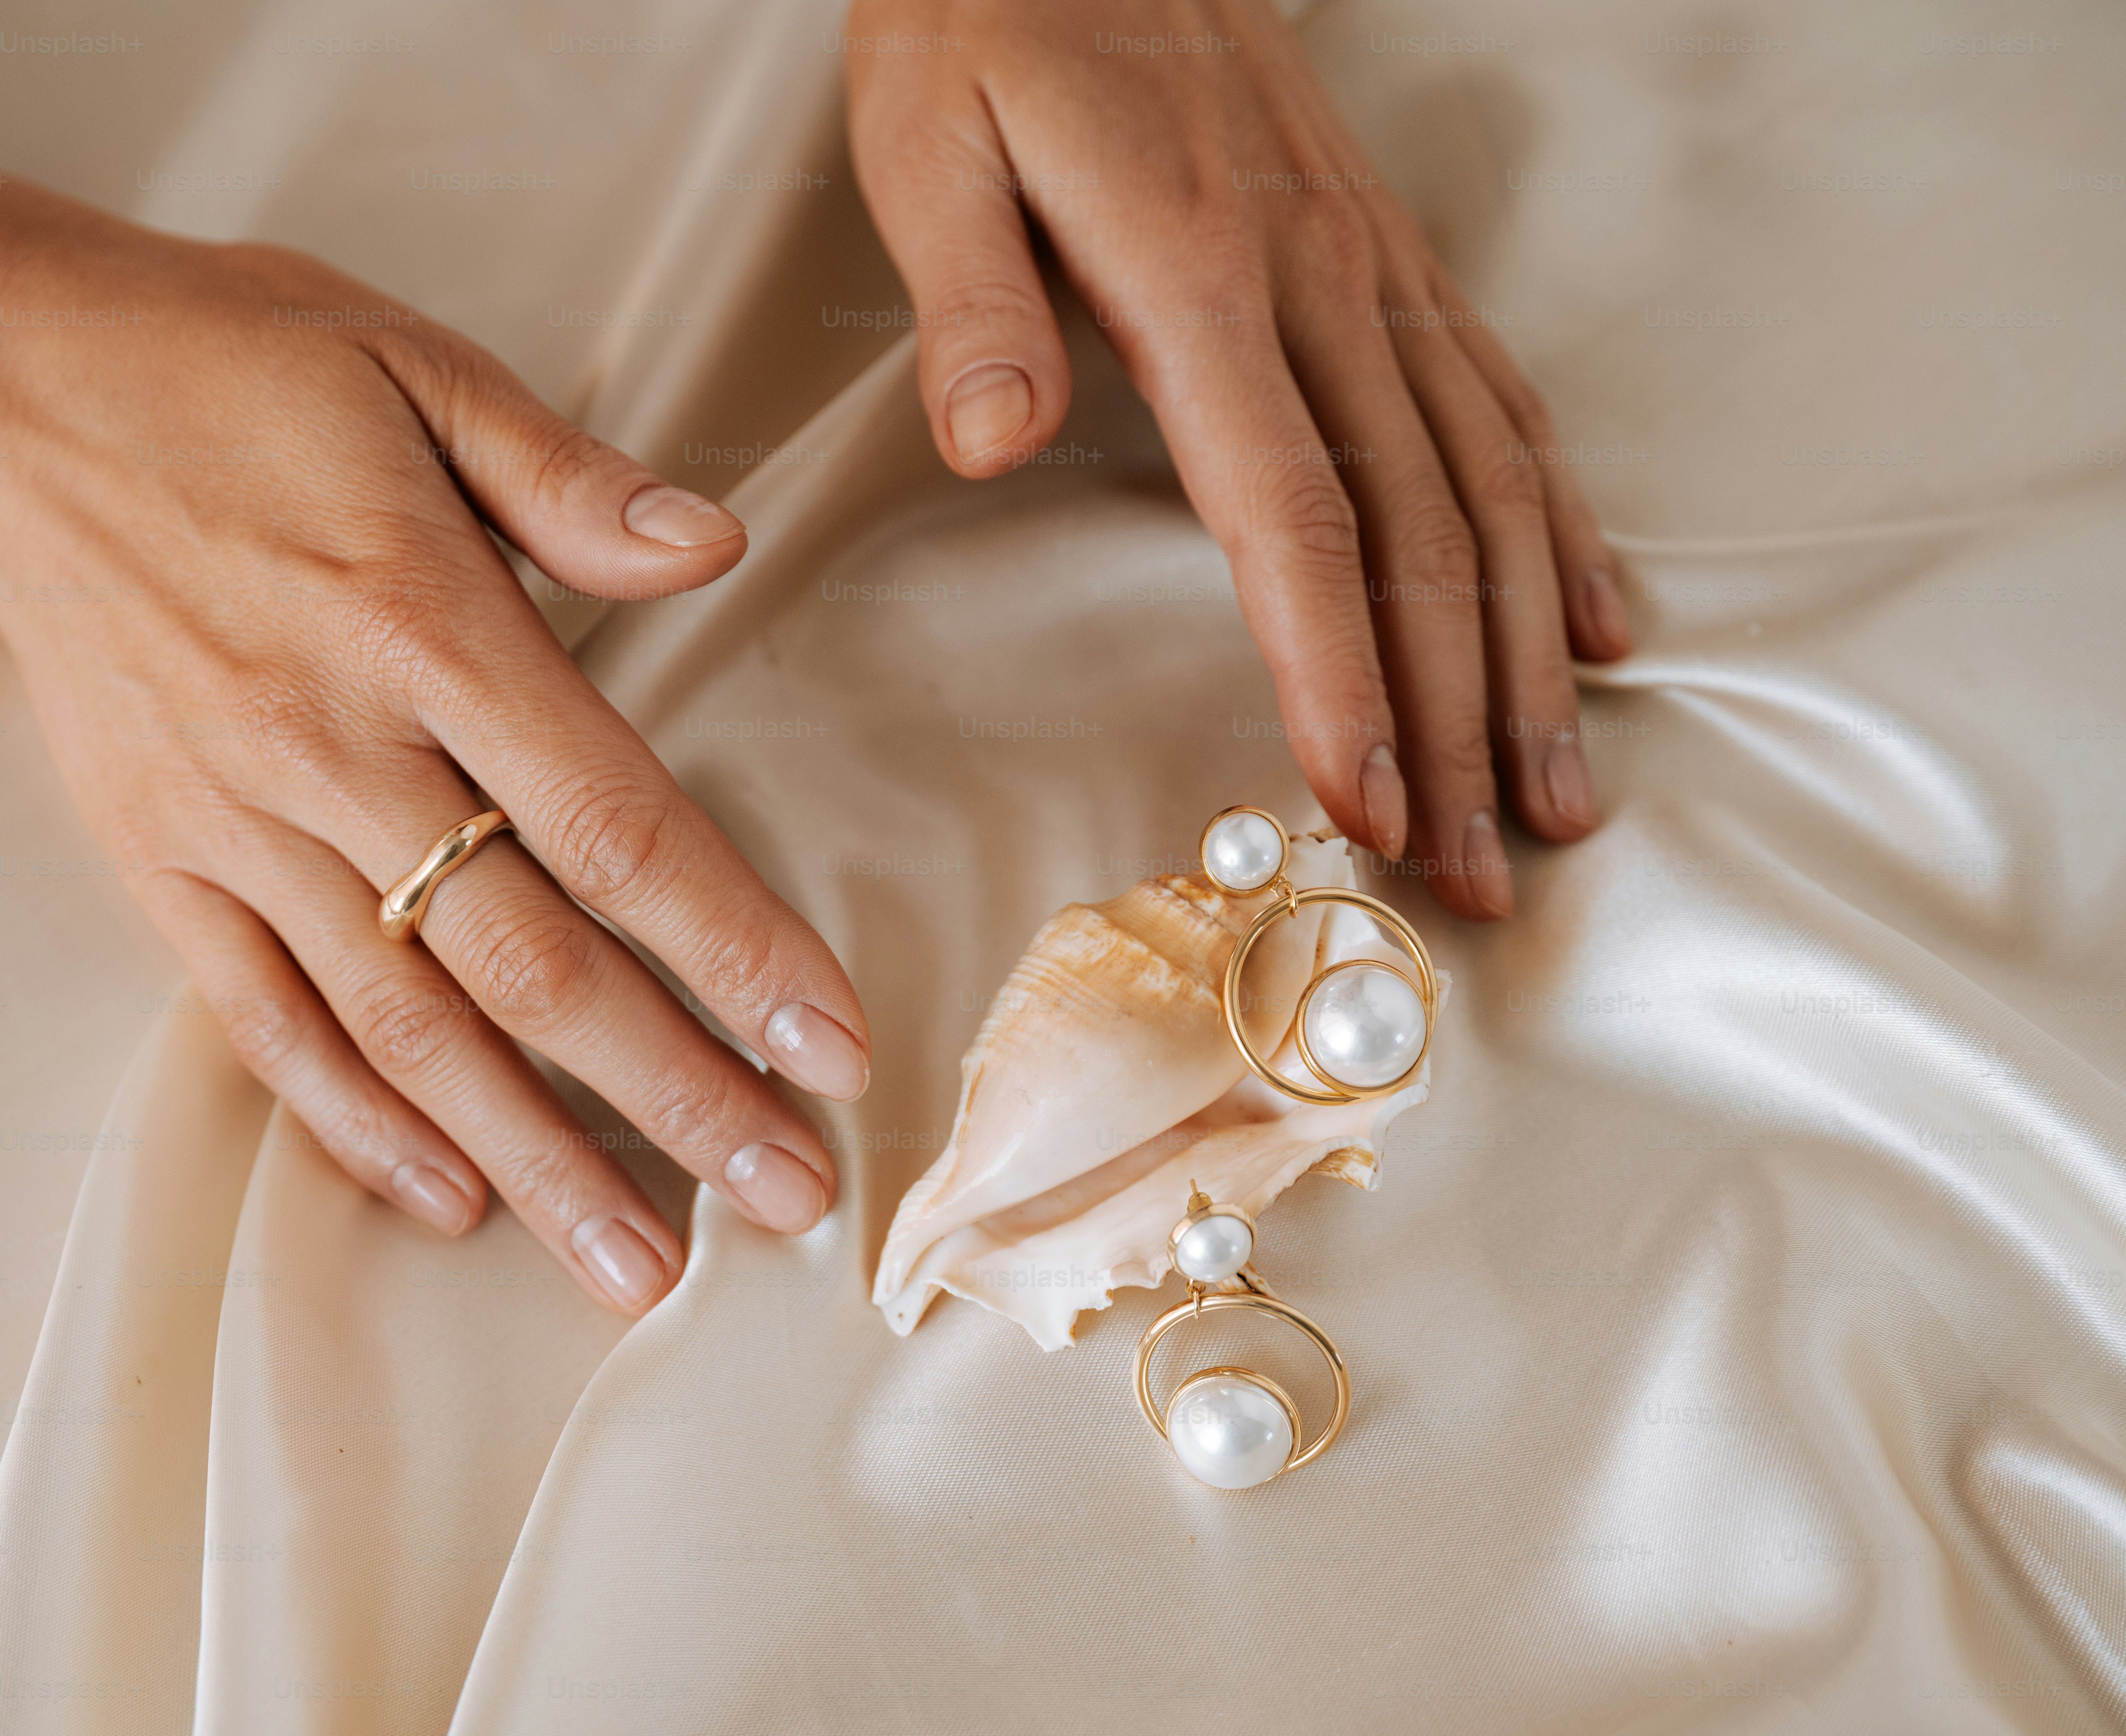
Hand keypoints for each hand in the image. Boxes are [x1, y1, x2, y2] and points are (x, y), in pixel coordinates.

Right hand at [0, 105, 868, 1313]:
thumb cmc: (227, 366)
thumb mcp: (414, 366)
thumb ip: (567, 480)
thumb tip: (715, 545)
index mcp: (421, 623)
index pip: (616, 829)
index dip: (737, 952)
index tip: (833, 1052)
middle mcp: (331, 747)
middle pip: (532, 964)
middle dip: (672, 1095)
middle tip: (786, 1201)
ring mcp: (235, 820)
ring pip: (407, 1027)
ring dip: (533, 1158)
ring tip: (636, 1269)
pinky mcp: (156, 857)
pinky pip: (263, 1018)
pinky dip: (354, 1120)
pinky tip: (446, 1201)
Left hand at [843, 0, 1634, 917]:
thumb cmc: (983, 24)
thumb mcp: (927, 140)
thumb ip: (970, 300)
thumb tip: (990, 437)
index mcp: (1201, 281)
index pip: (1295, 523)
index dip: (1340, 677)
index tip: (1368, 804)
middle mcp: (1319, 285)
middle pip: (1417, 538)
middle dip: (1453, 721)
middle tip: (1478, 870)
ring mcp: (1371, 269)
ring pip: (1487, 488)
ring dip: (1525, 654)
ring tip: (1559, 791)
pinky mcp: (1385, 254)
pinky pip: (1497, 401)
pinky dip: (1554, 523)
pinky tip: (1590, 619)